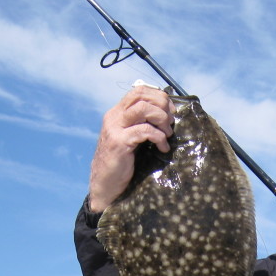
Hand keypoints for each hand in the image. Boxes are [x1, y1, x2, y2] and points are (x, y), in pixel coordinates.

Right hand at [87, 85, 174, 213]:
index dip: (158, 96)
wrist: (104, 184)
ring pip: (143, 109)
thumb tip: (166, 115)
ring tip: (167, 134)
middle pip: (141, 95)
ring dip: (161, 119)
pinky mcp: (119, 142)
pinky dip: (159, 137)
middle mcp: (114, 116)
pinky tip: (163, 148)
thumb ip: (141, 124)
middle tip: (171, 122)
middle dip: (162, 105)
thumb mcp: (131, 138)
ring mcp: (115, 128)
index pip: (138, 91)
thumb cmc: (121, 163)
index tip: (170, 111)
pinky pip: (145, 131)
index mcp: (117, 113)